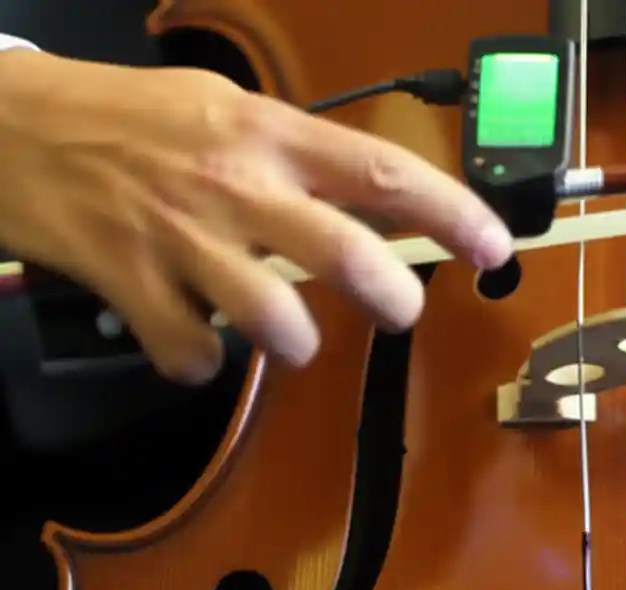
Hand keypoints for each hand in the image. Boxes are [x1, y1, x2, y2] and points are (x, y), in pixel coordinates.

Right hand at [0, 50, 511, 383]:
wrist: (13, 124)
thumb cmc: (131, 118)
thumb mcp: (227, 110)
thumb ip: (300, 159)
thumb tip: (379, 208)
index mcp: (269, 135)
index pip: (384, 174)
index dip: (453, 213)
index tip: (495, 246)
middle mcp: (237, 186)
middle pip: (346, 254)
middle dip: (391, 295)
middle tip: (399, 308)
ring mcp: (184, 239)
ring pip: (275, 318)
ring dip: (294, 342)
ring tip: (285, 334)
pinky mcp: (133, 284)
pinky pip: (192, 353)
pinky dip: (201, 362)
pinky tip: (194, 339)